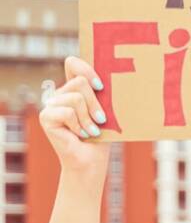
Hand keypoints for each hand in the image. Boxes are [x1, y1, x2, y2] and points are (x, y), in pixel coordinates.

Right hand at [38, 57, 111, 176]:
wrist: (91, 159)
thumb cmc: (103, 135)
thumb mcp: (107, 109)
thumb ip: (102, 93)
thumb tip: (112, 77)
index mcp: (74, 89)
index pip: (73, 63)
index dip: (86, 68)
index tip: (101, 86)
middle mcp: (60, 94)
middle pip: (80, 82)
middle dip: (96, 103)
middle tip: (102, 119)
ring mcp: (51, 105)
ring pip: (76, 97)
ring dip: (89, 117)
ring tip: (92, 130)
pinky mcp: (46, 117)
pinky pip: (68, 112)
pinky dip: (79, 125)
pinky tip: (80, 134)